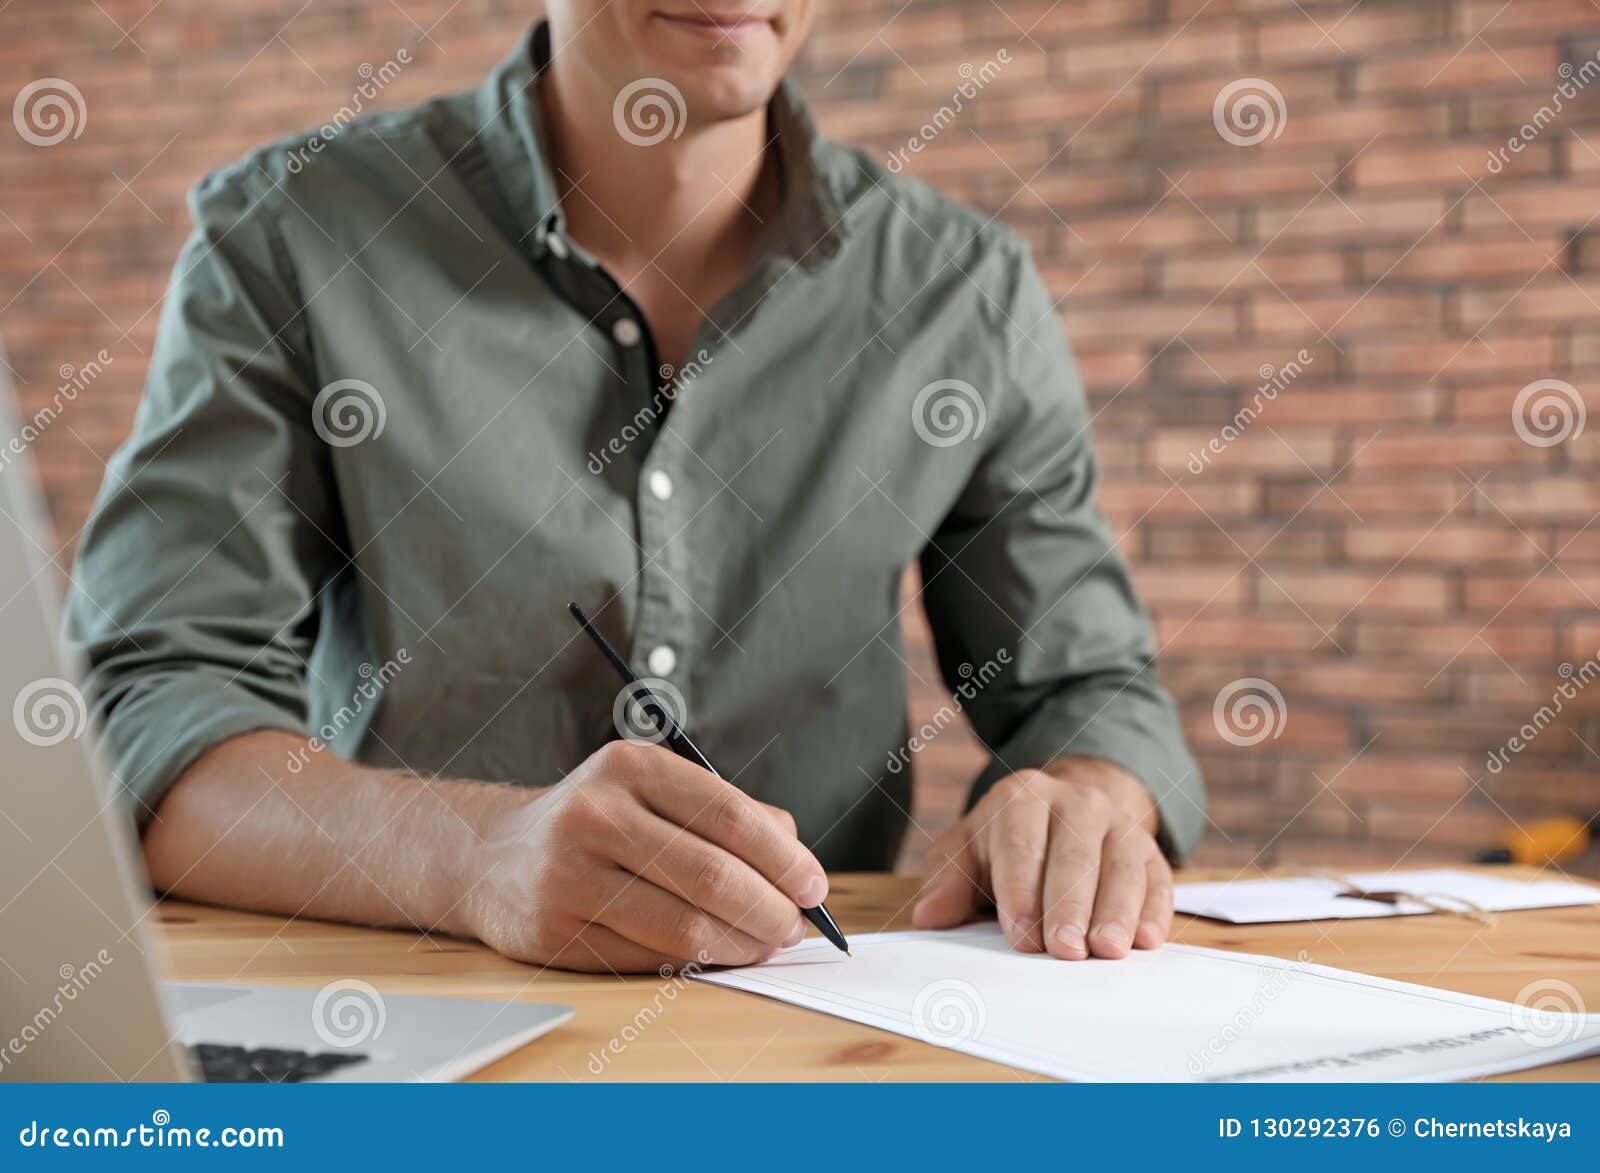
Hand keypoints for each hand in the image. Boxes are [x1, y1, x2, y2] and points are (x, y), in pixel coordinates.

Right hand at [460, 740, 825, 972]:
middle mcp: (596, 814)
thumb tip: (796, 860)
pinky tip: (716, 955)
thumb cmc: (599, 821)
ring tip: (763, 944)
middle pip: (713, 875)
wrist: (494, 855)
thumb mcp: (655, 790)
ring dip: (741, 944)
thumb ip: (730, 812)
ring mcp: (570, 875)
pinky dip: (697, 963)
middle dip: (770, 910)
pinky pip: (649, 958)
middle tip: (794, 926)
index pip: (730, 815)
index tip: (813, 886)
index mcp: (631, 766)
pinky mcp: (557, 931)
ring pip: (685, 926)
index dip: (783, 859)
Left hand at [911, 758, 1171, 960]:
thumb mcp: (967, 850)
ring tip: (1108, 949)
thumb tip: (929, 915)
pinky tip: (1146, 939)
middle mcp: (1076, 802)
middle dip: (1069, 906)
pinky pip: (1157, 878)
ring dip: (1116, 910)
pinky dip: (1154, 910)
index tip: (1022, 937)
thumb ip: (947, 880)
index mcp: (1022, 797)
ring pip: (1121, 865)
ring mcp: (1118, 824)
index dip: (1021, 892)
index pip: (1021, 844)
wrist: (1067, 811)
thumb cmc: (1007, 842)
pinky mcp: (1150, 850)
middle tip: (1065, 950)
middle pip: (1075, 855)